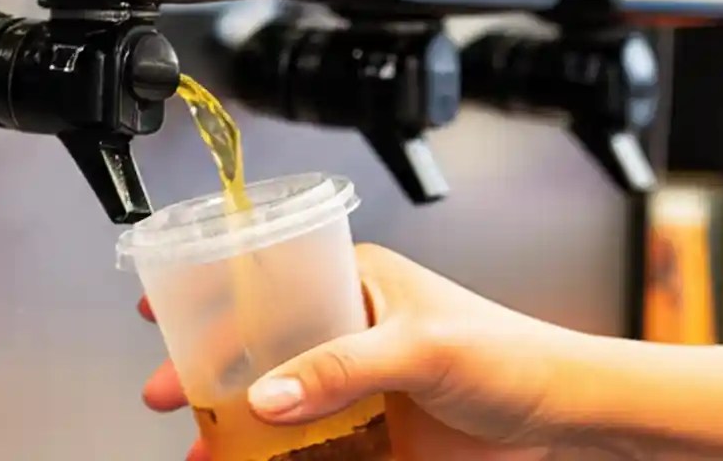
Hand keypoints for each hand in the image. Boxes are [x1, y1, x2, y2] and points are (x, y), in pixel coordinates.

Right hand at [139, 244, 596, 459]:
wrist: (562, 413)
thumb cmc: (508, 351)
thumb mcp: (417, 347)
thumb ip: (340, 368)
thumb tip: (265, 394)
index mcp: (354, 282)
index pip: (266, 279)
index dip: (209, 291)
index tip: (160, 308)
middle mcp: (346, 329)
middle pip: (257, 348)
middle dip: (206, 372)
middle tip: (165, 396)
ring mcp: (354, 384)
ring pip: (277, 403)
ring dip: (236, 428)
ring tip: (203, 454)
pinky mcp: (370, 433)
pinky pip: (309, 448)